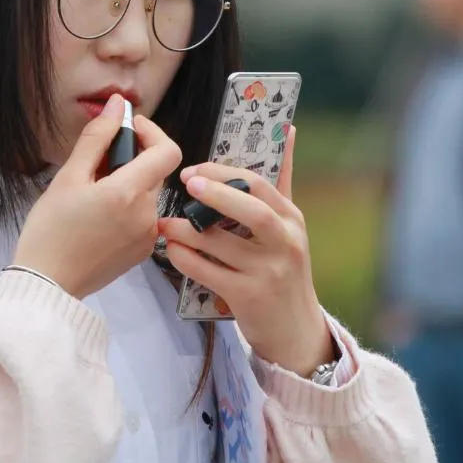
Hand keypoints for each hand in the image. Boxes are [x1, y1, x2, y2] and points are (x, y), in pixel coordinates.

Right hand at [11, 95, 182, 298]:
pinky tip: (99, 218)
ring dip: (128, 185)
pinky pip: (144, 218)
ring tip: (92, 195)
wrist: (46, 284)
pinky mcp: (143, 252)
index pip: (168, 150)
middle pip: (155, 171)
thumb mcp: (68, 178)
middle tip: (95, 165)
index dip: (151, 132)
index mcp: (129, 193)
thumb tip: (117, 104)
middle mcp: (147, 214)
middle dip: (131, 160)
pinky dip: (128, 208)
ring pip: (148, 195)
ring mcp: (148, 236)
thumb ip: (97, 138)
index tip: (127, 129)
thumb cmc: (50, 230)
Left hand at [157, 125, 334, 376]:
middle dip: (216, 193)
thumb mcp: (289, 228)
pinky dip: (186, 260)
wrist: (295, 331)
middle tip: (185, 182)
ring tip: (166, 221)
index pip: (261, 185)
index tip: (194, 170)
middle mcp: (285, 243)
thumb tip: (287, 131)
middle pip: (251, 210)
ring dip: (188, 229)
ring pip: (222, 244)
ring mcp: (268, 272)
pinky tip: (172, 250)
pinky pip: (209, 273)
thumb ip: (280, 183)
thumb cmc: (284, 271)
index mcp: (292, 219)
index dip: (225, 173)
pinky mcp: (249, 297)